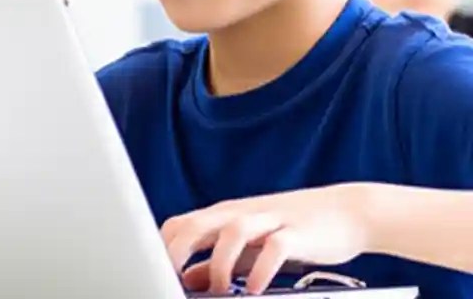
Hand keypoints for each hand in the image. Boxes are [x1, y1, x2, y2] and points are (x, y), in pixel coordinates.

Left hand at [162, 184, 373, 294]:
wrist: (349, 212)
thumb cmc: (294, 231)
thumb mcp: (249, 248)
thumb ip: (216, 261)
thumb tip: (186, 279)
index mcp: (223, 216)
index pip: (178, 225)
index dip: (161, 249)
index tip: (152, 273)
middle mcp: (239, 213)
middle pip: (195, 225)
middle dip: (176, 254)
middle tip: (170, 281)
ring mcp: (268, 219)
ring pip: (230, 233)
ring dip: (218, 264)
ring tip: (220, 290)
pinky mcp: (297, 231)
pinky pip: (274, 247)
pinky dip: (260, 269)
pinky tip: (255, 288)